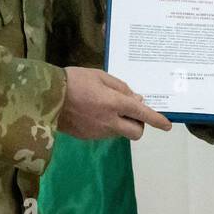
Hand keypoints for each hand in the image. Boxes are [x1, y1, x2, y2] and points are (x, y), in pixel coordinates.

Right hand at [58, 67, 172, 140]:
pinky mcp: (88, 137)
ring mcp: (98, 132)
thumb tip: (136, 100)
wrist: (46, 97)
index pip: (143, 115)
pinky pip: (105, 133)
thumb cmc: (74, 80)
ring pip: (121, 133)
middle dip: (139, 124)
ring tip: (107, 107)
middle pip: (136, 132)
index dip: (157, 121)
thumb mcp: (100, 76)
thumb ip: (120, 88)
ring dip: (122, 123)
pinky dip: (107, 125)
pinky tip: (94, 113)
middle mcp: (110, 121)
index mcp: (114, 103)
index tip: (167, 126)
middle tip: (131, 111)